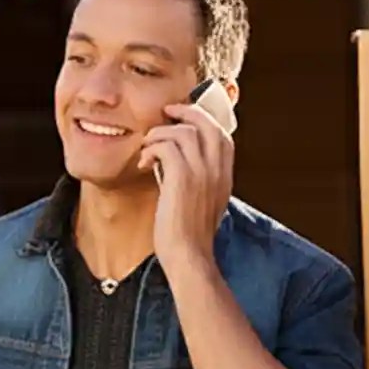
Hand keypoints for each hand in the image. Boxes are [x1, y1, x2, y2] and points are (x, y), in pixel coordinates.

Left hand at [137, 102, 233, 272]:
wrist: (189, 256)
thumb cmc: (190, 236)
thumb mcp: (204, 203)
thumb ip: (199, 180)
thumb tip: (177, 162)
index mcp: (225, 176)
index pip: (221, 134)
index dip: (201, 119)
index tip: (181, 119)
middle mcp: (218, 170)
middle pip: (206, 123)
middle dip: (184, 112)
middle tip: (165, 114)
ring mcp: (202, 172)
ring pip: (183, 131)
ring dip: (160, 134)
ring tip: (148, 149)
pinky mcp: (182, 178)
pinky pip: (166, 146)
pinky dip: (151, 149)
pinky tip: (143, 164)